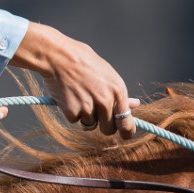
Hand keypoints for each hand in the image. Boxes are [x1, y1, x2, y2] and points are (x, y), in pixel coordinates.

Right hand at [10, 22, 137, 138]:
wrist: (59, 56)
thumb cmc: (83, 62)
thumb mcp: (107, 74)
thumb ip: (118, 93)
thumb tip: (134, 105)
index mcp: (117, 91)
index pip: (126, 121)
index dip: (126, 132)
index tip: (124, 135)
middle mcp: (105, 101)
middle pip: (108, 129)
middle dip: (103, 125)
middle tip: (94, 114)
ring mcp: (88, 107)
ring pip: (90, 125)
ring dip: (84, 116)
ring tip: (78, 96)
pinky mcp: (72, 111)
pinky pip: (74, 120)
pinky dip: (70, 112)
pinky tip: (68, 96)